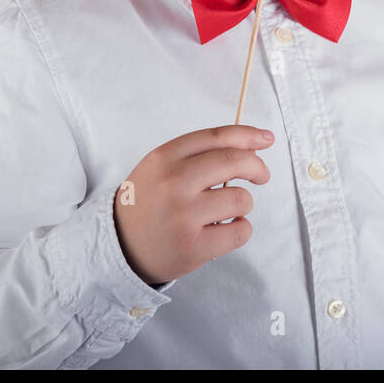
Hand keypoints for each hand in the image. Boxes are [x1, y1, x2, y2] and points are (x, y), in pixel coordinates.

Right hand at [113, 125, 272, 285]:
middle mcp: (173, 183)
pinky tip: (223, 230)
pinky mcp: (194, 247)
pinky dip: (240, 229)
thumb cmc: (149, 202)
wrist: (117, 245)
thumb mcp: (160, 167)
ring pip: (242, 199)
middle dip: (257, 167)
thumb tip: (252, 146)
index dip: (248, 135)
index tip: (266, 139)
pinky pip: (241, 231)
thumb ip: (199, 153)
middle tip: (261, 175)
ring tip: (224, 212)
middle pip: (235, 162)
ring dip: (242, 204)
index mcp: (164, 158)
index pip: (217, 137)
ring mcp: (183, 216)